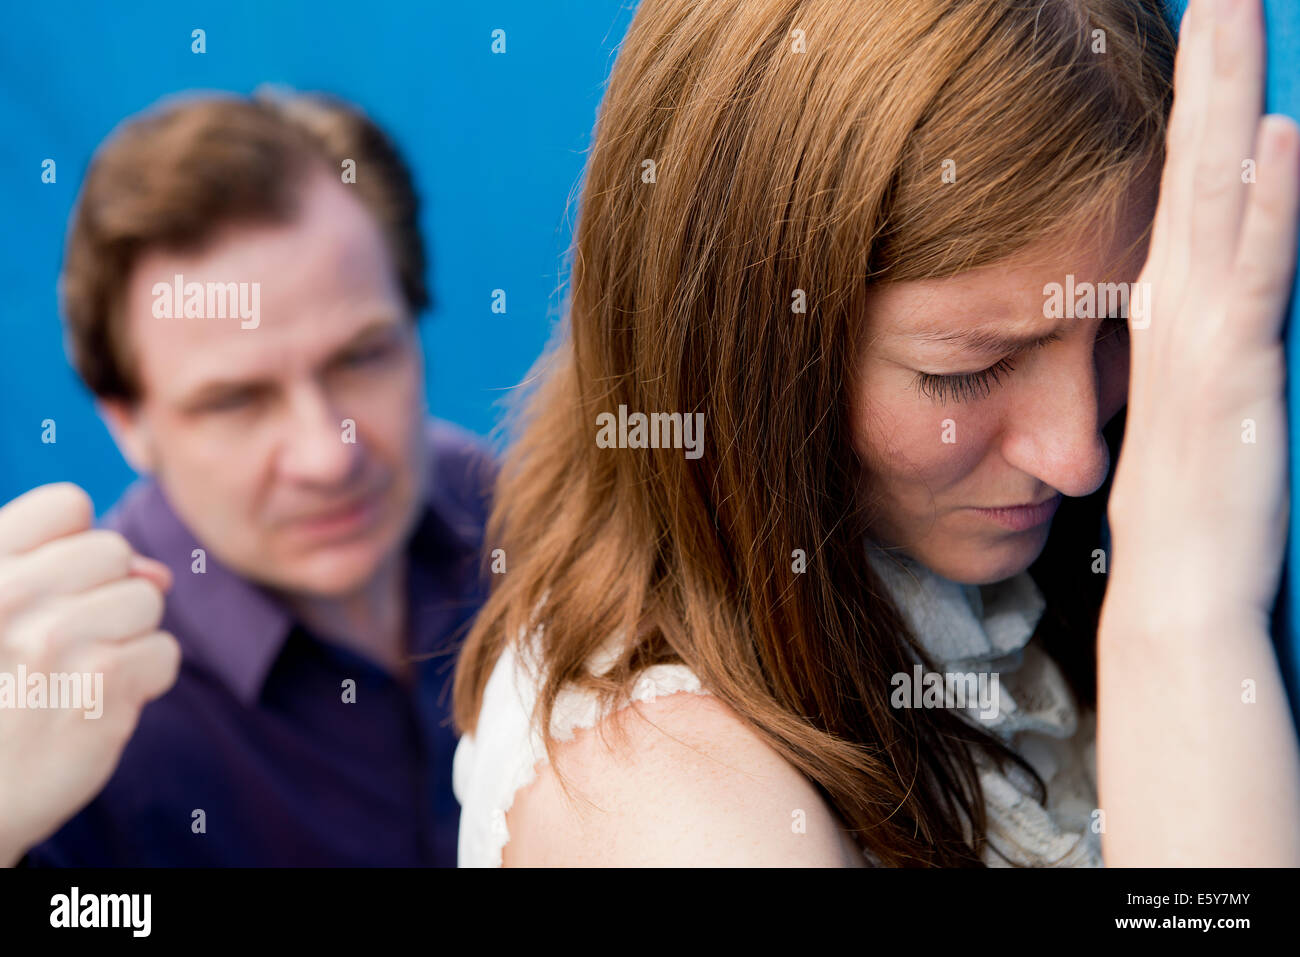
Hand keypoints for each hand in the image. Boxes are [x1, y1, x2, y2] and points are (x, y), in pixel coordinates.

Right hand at [0, 483, 179, 865]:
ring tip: (76, 676)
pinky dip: (142, 682)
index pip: (66, 503)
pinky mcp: (103, 685)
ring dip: (126, 639)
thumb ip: (67, 572)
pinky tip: (96, 704)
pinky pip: (164, 653)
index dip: (74, 544)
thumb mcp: (5, 616)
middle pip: (116, 552)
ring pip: (148, 599)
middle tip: (61, 647)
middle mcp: (12, 595)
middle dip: (105, 595)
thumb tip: (158, 572)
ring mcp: (58, 639)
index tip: (50, 590)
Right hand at [1107, 0, 1299, 622]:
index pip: (1185, 194)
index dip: (1195, 113)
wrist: (1176, 596)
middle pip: (1190, 170)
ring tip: (1232, 11)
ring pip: (1214, 197)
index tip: (1208, 40)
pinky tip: (1281, 137)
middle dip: (1204, 71)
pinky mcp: (1232, 375)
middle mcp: (1176, 313)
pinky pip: (1255, 276)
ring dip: (1224, 101)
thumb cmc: (1195, 511)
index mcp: (1172, 317)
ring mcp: (1198, 339)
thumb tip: (1230, 291)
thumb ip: (1215, 339)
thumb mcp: (1205, 412)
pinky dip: (1269, 204)